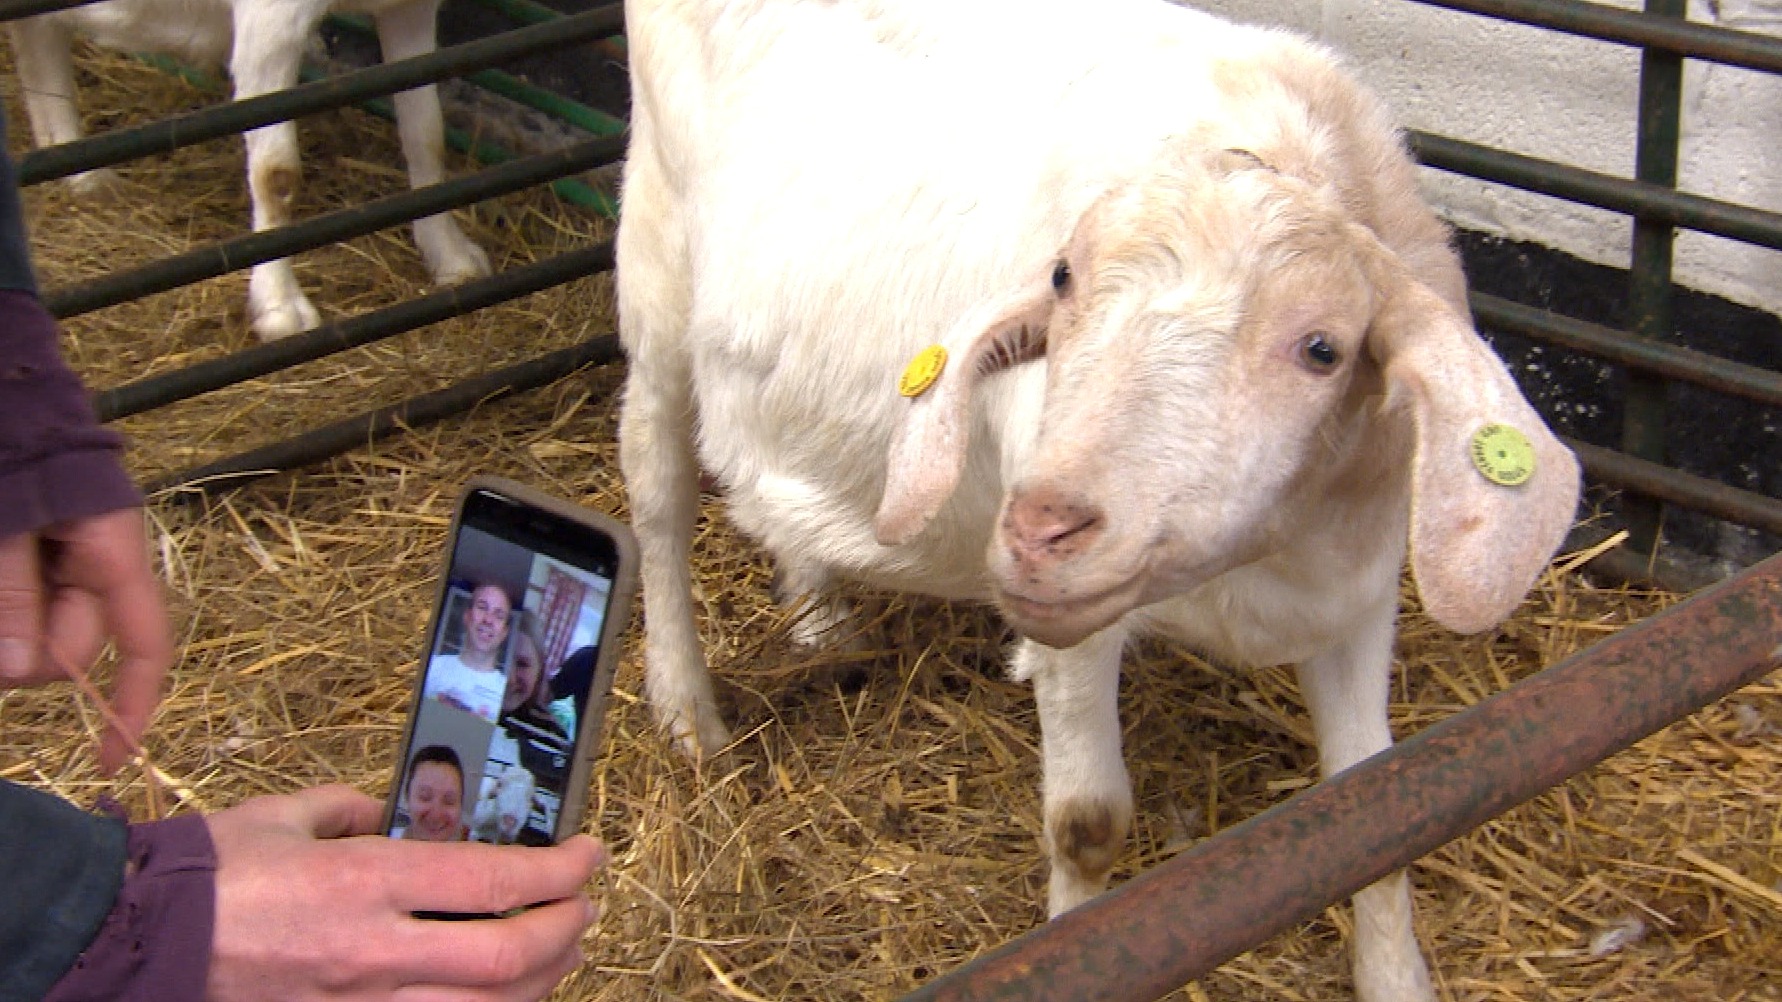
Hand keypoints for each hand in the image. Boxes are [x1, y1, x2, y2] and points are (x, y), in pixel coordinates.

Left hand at [0, 507, 173, 770]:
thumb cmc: (7, 451)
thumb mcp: (3, 526)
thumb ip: (13, 596)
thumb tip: (23, 674)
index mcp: (114, 553)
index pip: (144, 646)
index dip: (131, 707)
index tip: (107, 760)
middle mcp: (102, 562)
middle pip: (75, 644)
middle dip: (25, 654)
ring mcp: (70, 558)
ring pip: (40, 628)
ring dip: (6, 629)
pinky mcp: (40, 553)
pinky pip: (25, 603)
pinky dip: (4, 611)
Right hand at [206, 785, 606, 1001]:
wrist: (128, 944)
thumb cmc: (206, 876)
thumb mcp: (286, 814)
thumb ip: (349, 808)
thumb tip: (389, 812)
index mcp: (367, 882)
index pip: (496, 882)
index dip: (560, 870)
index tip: (587, 854)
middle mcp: (377, 952)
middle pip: (511, 956)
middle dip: (568, 928)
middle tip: (586, 903)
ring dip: (542, 980)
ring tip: (563, 949)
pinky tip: (502, 996)